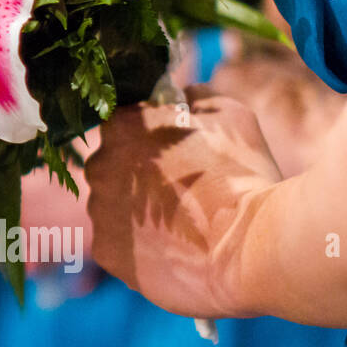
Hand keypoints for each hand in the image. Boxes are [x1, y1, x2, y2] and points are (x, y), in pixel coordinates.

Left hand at [86, 86, 282, 318]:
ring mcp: (99, 210)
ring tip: (179, 226)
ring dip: (137, 211)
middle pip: (112, 165)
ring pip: (112, 205)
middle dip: (139, 175)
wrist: (247, 249)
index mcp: (122, 126)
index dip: (149, 138)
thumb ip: (197, 99)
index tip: (174, 154)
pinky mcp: (105, 250)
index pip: (123, 124)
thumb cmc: (242, 177)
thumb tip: (184, 96)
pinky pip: (117, 243)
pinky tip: (171, 250)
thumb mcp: (230, 117)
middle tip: (180, 191)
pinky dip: (138, 247)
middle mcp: (99, 165)